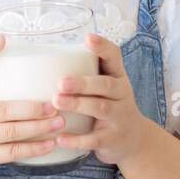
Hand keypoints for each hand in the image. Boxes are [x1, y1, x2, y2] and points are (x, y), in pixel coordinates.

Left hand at [52, 31, 147, 165]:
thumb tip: (44, 60)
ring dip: (78, 104)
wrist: (135, 141)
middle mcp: (122, 94)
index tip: (87, 37)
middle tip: (61, 82)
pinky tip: (60, 138)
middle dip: (83, 83)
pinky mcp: (113, 139)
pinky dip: (77, 140)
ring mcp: (119, 117)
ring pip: (100, 108)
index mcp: (118, 77)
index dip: (102, 47)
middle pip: (106, 85)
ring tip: (57, 102)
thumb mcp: (107, 88)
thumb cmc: (111, 107)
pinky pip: (95, 139)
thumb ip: (87, 74)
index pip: (114, 57)